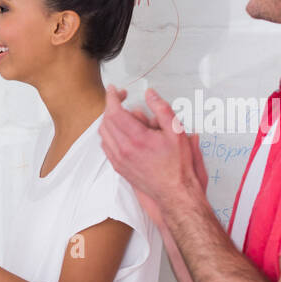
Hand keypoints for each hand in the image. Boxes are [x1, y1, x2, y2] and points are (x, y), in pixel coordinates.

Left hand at [107, 87, 205, 232]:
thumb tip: (150, 93)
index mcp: (137, 138)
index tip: (114, 89)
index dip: (112, 97)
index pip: (114, 112)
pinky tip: (122, 131)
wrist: (173, 192)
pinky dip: (109, 134)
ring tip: (125, 115)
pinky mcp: (118, 167)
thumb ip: (162, 109)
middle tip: (123, 98)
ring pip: (103, 133)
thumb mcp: (176, 131)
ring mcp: (118, 159)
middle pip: (106, 120)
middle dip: (112, 105)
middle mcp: (123, 149)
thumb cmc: (178, 164)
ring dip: (109, 120)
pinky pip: (105, 146)